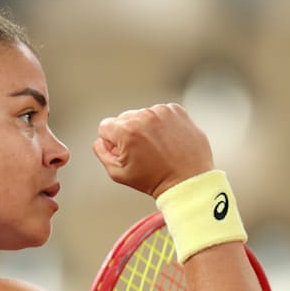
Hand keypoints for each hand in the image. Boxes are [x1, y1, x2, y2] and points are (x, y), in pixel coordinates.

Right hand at [92, 103, 213, 198]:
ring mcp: (162, 111)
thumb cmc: (155, 179)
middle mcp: (144, 116)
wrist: (188, 180)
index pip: (105, 126)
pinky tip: (167, 140)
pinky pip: (160, 113)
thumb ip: (101, 152)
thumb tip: (101, 140)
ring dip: (146, 127)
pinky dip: (161, 124)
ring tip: (158, 147)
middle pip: (123, 119)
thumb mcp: (118, 173)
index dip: (112, 142)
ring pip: (142, 115)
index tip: (126, 152)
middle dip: (129, 133)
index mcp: (127, 130)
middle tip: (143, 152)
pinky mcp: (176, 111)